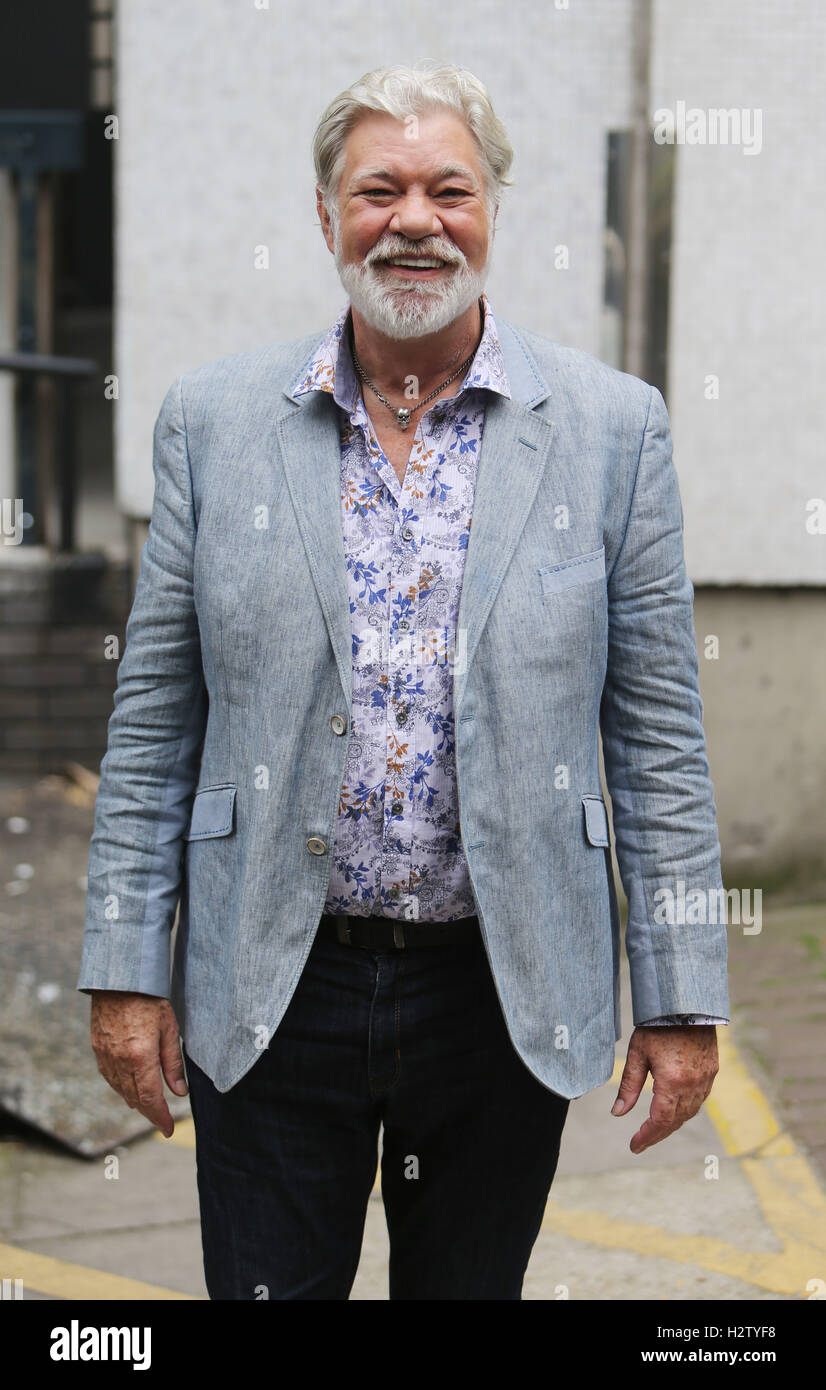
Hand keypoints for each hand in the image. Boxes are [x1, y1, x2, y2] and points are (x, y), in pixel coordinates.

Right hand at [90, 991, 187, 1138]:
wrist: (119, 978)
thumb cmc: (149, 999)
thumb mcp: (169, 1028)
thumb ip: (173, 1063)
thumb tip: (179, 1092)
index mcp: (140, 1056)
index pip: (151, 1098)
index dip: (160, 1117)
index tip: (168, 1130)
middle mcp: (119, 1061)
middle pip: (134, 1098)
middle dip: (149, 1112)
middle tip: (162, 1119)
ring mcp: (105, 1055)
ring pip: (120, 1090)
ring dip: (135, 1100)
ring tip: (149, 1105)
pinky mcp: (97, 1048)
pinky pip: (109, 1077)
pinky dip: (121, 1087)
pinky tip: (130, 1086)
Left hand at [611, 1024, 718, 1153]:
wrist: (687, 1003)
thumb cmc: (658, 1025)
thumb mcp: (637, 1053)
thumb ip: (628, 1086)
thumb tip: (617, 1113)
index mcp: (673, 1082)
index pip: (660, 1121)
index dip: (646, 1137)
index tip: (634, 1146)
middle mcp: (693, 1085)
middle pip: (675, 1121)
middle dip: (657, 1134)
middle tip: (641, 1142)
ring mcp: (706, 1079)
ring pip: (689, 1113)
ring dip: (672, 1124)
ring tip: (654, 1129)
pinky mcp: (712, 1071)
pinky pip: (700, 1100)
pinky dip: (686, 1110)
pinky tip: (674, 1110)